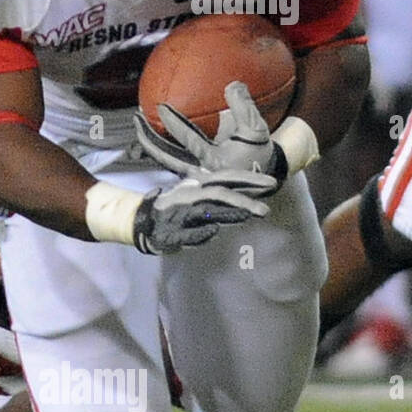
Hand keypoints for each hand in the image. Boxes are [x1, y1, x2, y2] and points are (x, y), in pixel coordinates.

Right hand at [132, 176, 269, 254]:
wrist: (140, 220)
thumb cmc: (172, 206)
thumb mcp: (191, 188)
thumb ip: (214, 186)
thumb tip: (240, 181)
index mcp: (197, 185)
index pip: (226, 178)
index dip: (249, 179)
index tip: (272, 183)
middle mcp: (190, 196)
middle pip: (220, 194)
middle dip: (243, 200)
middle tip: (265, 210)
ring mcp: (181, 214)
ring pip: (206, 211)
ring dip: (227, 214)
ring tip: (247, 215)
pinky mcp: (172, 232)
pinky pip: (187, 233)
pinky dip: (200, 232)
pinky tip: (213, 231)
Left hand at [135, 82, 286, 196]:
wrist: (261, 181)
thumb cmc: (257, 155)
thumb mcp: (255, 131)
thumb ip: (244, 108)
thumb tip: (231, 86)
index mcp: (213, 159)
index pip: (188, 139)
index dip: (174, 122)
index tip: (160, 107)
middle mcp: (197, 169)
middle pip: (165, 155)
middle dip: (149, 138)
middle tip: (136, 119)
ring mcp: (192, 174)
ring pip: (164, 160)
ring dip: (150, 143)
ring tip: (139, 125)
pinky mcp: (191, 175)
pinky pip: (170, 161)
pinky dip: (159, 148)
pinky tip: (150, 135)